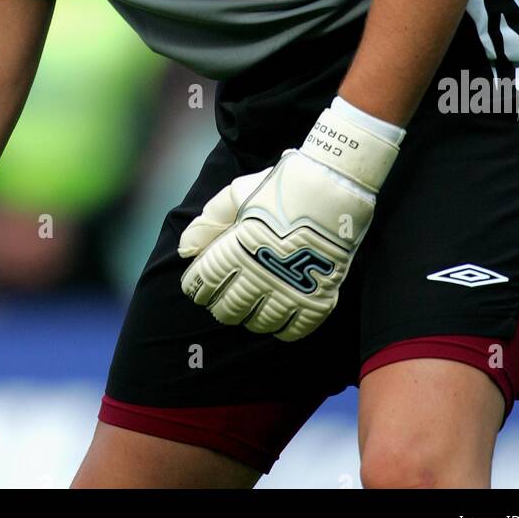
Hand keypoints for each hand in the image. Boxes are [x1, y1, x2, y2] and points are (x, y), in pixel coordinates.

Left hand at [178, 97, 402, 341]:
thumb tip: (185, 251)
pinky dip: (282, 330)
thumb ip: (207, 222)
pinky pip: (294, 330)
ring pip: (259, 323)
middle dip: (220, 307)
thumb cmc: (281, 187)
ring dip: (249, 319)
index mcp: (235, 249)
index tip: (197, 288)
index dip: (196, 289)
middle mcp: (259, 276)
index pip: (204, 283)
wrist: (333, 187)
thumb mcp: (236, 193)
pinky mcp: (317, 299)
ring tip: (249, 310)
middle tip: (222, 302)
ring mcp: (289, 291)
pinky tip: (277, 321)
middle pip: (228, 309)